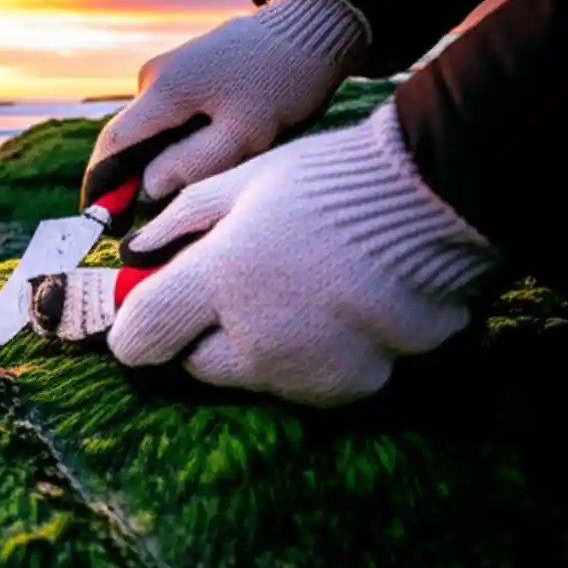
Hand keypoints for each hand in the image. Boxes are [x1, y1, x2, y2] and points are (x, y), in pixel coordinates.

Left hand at [36, 103, 496, 406]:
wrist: (433, 203)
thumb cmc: (329, 181)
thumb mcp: (242, 180)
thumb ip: (179, 222)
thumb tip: (134, 252)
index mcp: (217, 282)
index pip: (140, 339)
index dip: (136, 324)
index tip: (149, 303)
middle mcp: (253, 341)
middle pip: (194, 364)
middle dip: (203, 330)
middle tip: (238, 281)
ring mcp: (303, 372)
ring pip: (250, 374)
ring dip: (258, 344)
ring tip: (297, 285)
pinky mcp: (349, 387)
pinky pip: (304, 380)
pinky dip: (309, 355)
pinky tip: (334, 308)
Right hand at [82, 0, 368, 229]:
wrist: (311, 27)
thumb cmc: (283, 82)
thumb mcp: (245, 133)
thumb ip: (192, 164)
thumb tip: (148, 187)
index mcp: (164, 91)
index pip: (113, 144)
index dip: (101, 186)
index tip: (101, 219)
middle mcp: (155, 76)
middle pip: (129, 136)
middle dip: (128, 178)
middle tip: (138, 219)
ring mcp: (169, 68)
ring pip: (151, 126)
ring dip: (155, 158)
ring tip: (174, 192)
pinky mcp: (187, 68)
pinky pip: (169, 112)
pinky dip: (173, 140)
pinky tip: (197, 157)